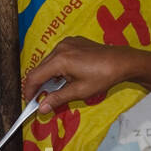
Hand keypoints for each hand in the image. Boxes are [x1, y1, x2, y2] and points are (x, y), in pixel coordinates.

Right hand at [22, 36, 140, 113]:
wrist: (122, 61)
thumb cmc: (103, 76)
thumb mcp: (79, 91)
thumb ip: (58, 98)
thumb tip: (42, 108)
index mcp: (60, 60)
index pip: (35, 76)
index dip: (29, 91)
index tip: (29, 102)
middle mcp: (60, 48)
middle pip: (40, 68)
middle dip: (38, 84)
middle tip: (40, 99)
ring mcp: (67, 43)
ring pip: (48, 62)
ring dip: (47, 76)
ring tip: (53, 90)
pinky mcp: (73, 41)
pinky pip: (58, 55)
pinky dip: (56, 67)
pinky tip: (64, 78)